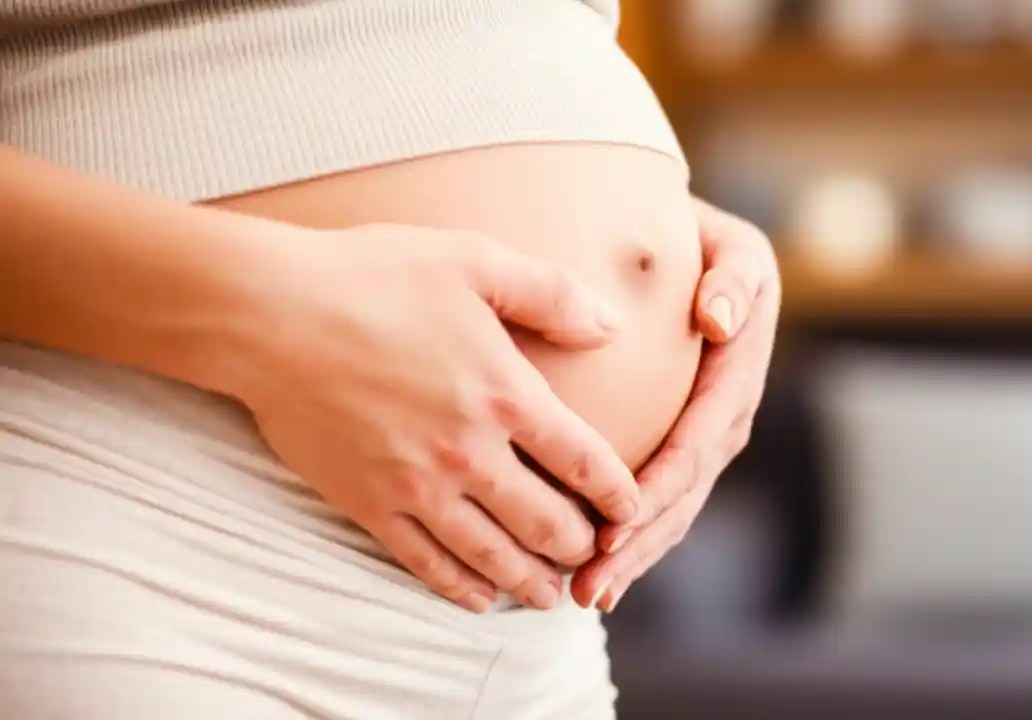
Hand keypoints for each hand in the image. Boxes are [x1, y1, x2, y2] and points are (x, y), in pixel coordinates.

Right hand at [234, 223, 640, 612]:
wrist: (268, 313)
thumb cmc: (373, 275)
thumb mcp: (475, 261)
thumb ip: (552, 295)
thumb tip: (611, 327)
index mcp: (505, 394)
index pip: (585, 462)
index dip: (617, 494)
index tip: (631, 509)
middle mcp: (469, 452)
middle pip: (546, 522)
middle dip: (579, 545)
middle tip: (594, 553)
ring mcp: (416, 485)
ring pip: (492, 555)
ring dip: (530, 581)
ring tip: (551, 595)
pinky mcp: (367, 503)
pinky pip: (424, 563)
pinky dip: (461, 587)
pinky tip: (480, 597)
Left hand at [571, 198, 780, 610]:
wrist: (698, 247)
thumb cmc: (706, 244)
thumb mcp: (734, 247)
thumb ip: (734, 278)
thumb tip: (717, 322)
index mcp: (735, 377)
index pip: (695, 445)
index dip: (658, 490)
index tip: (615, 526)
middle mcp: (725, 418)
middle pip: (682, 494)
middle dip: (638, 543)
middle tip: (591, 585)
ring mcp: (705, 437)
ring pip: (672, 509)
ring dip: (633, 555)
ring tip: (589, 595)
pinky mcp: (682, 443)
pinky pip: (660, 497)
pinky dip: (632, 538)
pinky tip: (599, 573)